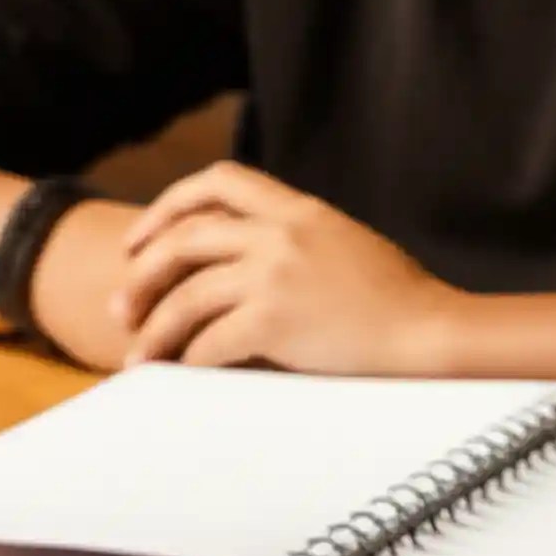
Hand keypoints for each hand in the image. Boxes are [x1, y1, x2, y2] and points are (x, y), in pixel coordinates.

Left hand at [113, 161, 464, 374]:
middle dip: (143, 272)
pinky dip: (188, 361)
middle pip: (184, 237)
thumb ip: (300, 239)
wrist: (432, 333)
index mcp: (300, 209)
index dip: (170, 205)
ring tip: (138, 357)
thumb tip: (252, 260)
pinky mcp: (276, 320)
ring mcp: (277, 274)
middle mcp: (282, 233)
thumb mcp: (347, 245)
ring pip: (186, 295)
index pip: (219, 180)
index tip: (144, 238)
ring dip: (154, 329)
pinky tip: (183, 376)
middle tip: (123, 306)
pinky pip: (209, 341)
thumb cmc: (401, 302)